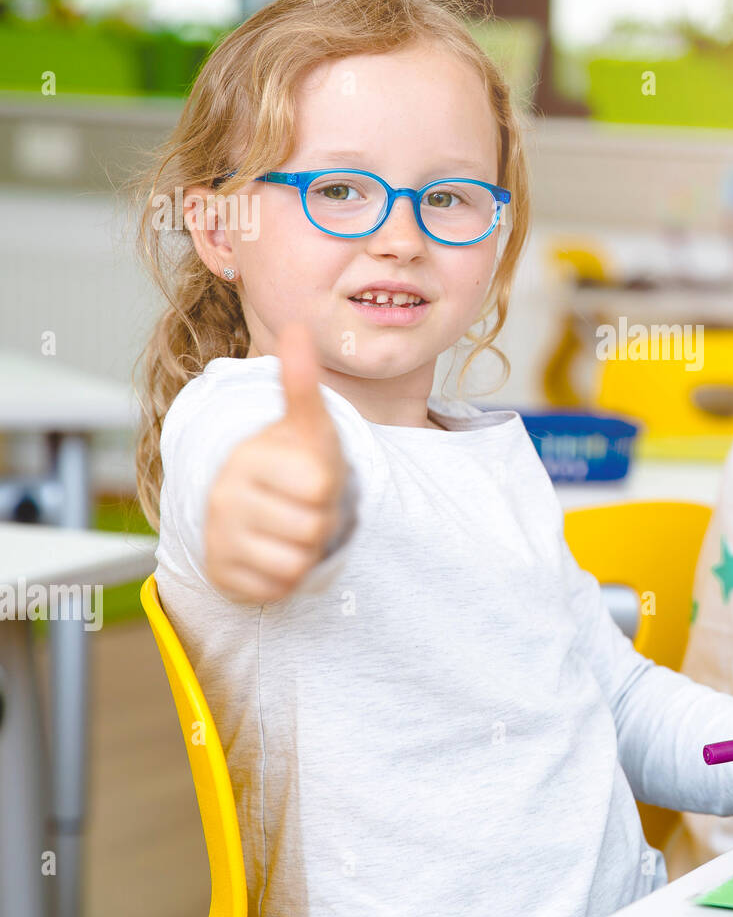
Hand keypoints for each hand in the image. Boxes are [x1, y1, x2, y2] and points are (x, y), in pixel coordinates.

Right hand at [204, 323, 346, 603]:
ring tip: (292, 525)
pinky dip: (288, 576)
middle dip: (322, 519)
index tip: (311, 475)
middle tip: (304, 504)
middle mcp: (223, 499)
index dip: (330, 485)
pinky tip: (276, 550)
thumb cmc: (293, 457)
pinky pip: (279, 587)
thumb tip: (297, 328)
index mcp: (248, 458)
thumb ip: (302, 381)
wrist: (258, 501)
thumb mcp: (307, 422)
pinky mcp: (222, 575)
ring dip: (307, 549)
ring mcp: (218, 539)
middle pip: (314, 528)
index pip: (320, 488)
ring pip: (297, 561)